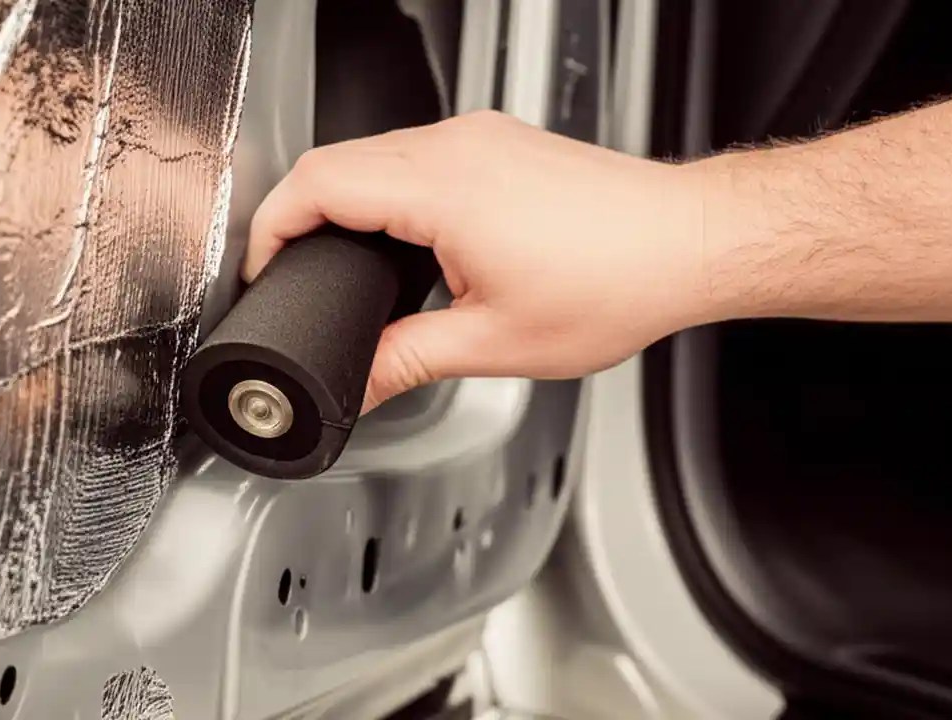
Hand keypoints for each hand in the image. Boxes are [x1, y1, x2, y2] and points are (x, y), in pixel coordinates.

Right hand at [245, 111, 711, 412]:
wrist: (689, 242)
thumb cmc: (616, 281)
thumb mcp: (494, 342)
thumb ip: (405, 361)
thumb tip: (354, 384)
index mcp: (442, 190)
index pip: (317, 186)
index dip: (271, 229)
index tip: (262, 270)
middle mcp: (456, 147)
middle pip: (335, 160)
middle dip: (297, 215)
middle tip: (288, 271)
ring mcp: (479, 136)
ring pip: (373, 151)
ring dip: (343, 199)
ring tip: (339, 258)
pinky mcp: (498, 140)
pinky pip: (413, 151)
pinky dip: (385, 188)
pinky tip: (399, 234)